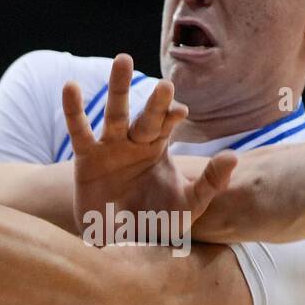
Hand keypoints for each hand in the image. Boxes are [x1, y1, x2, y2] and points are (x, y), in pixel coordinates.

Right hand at [65, 53, 237, 238]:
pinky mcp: (86, 159)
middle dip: (155, 101)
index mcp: (159, 148)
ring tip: (124, 59)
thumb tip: (233, 156)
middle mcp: (136, 142)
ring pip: (115, 114)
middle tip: (165, 84)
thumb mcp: (187, 206)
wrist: (119, 244)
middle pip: (146, 116)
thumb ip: (210, 183)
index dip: (172, 115)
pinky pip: (80, 132)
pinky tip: (71, 87)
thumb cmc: (155, 221)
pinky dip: (74, 110)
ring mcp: (110, 147)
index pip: (168, 125)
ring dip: (119, 87)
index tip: (180, 110)